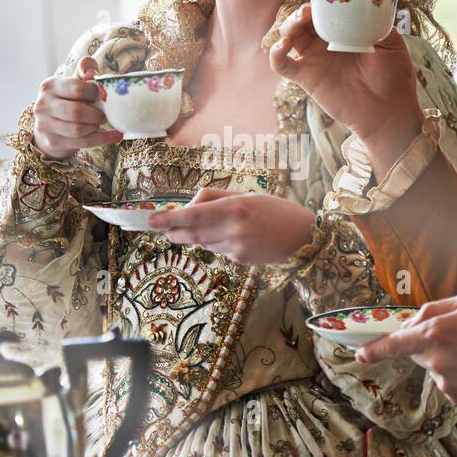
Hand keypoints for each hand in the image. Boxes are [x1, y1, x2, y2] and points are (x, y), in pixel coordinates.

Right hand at [30, 56, 122, 158]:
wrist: (48, 126)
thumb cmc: (66, 99)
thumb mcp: (73, 81)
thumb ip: (85, 70)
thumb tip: (91, 73)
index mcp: (50, 86)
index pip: (76, 88)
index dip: (94, 92)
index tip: (101, 95)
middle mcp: (43, 105)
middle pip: (77, 112)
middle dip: (96, 114)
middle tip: (104, 114)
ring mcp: (45, 125)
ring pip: (78, 130)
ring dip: (96, 127)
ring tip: (100, 123)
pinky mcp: (52, 142)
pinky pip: (83, 142)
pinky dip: (103, 139)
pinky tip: (115, 135)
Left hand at [146, 188, 314, 264]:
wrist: (304, 238)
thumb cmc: (276, 210)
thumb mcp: (247, 195)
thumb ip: (216, 198)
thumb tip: (190, 205)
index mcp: (234, 208)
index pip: (192, 215)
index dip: (169, 218)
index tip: (152, 219)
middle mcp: (232, 230)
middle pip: (191, 234)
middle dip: (174, 231)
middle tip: (163, 228)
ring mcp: (236, 249)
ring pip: (204, 243)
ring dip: (198, 236)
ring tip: (214, 226)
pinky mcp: (240, 261)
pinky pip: (219, 251)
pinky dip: (217, 243)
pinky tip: (233, 236)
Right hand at [270, 3, 424, 167]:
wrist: (388, 111)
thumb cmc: (393, 77)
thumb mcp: (392, 43)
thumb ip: (377, 23)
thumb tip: (364, 6)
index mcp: (345, 31)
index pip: (326, 10)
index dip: (321, 1)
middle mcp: (326, 42)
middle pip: (304, 19)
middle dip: (302, 11)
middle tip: (308, 10)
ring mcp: (314, 59)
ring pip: (290, 35)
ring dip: (288, 25)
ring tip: (298, 23)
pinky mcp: (306, 78)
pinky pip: (282, 65)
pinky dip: (276, 54)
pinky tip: (282, 46)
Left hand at [355, 292, 456, 407]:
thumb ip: (437, 309)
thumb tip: (416, 321)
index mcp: (435, 333)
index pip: (395, 343)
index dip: (376, 349)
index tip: (361, 354)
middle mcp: (436, 360)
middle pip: (419, 352)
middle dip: (433, 343)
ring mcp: (447, 383)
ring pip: (438, 367)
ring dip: (452, 358)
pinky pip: (452, 382)